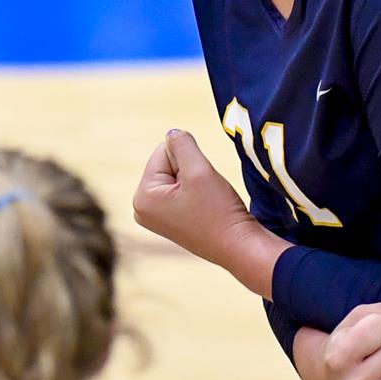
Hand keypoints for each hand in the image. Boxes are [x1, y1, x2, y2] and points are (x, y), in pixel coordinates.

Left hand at [134, 130, 287, 294]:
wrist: (239, 247)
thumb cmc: (218, 211)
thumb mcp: (199, 170)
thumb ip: (182, 144)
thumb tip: (172, 132)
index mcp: (142, 197)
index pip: (163, 151)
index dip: (189, 160)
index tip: (200, 186)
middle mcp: (141, 208)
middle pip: (167, 164)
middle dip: (190, 172)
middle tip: (204, 196)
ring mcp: (155, 217)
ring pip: (177, 176)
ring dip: (195, 182)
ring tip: (204, 204)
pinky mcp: (170, 221)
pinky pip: (182, 191)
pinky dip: (197, 194)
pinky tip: (204, 211)